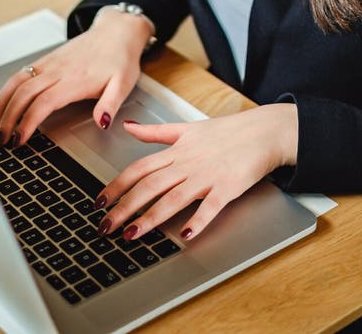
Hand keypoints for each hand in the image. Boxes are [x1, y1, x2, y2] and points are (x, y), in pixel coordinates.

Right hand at [0, 9, 152, 144]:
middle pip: (23, 93)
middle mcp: (57, 70)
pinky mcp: (45, 60)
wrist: (116, 32)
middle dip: (8, 118)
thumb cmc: (119, 59)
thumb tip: (102, 123)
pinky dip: (5, 90)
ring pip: (16, 82)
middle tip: (0, 140)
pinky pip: (19, 74)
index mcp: (75, 79)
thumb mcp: (124, 84)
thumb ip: (111, 104)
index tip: (18, 140)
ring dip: (0, 103)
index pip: (43, 102)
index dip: (27, 122)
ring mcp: (49, 64)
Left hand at [94, 103, 297, 241]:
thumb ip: (156, 132)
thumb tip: (128, 126)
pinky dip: (198, 220)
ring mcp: (207, 176)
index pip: (139, 169)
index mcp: (176, 151)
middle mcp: (187, 164)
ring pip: (173, 198)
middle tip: (105, 227)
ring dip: (151, 218)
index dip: (117, 186)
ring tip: (132, 235)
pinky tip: (186, 235)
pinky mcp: (228, 187)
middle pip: (149, 186)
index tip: (99, 202)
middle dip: (124, 208)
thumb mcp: (186, 128)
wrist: (262, 131)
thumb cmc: (226, 131)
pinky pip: (210, 206)